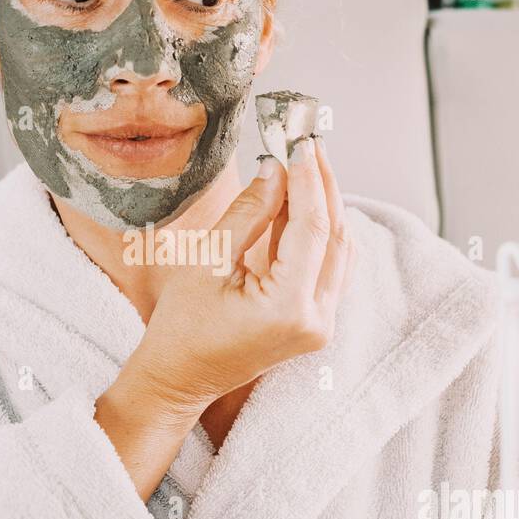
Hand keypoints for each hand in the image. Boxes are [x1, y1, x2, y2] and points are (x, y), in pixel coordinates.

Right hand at [96, 137, 354, 497]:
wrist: (180, 378)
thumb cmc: (182, 327)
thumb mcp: (207, 261)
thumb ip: (248, 213)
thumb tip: (277, 170)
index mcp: (288, 308)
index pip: (313, 227)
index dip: (309, 178)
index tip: (301, 140)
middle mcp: (316, 320)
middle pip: (335, 235)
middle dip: (322, 184)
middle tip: (307, 142)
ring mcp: (321, 324)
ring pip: (338, 249)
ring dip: (324, 205)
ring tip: (305, 163)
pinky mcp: (316, 322)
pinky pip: (330, 266)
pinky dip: (320, 232)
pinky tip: (302, 201)